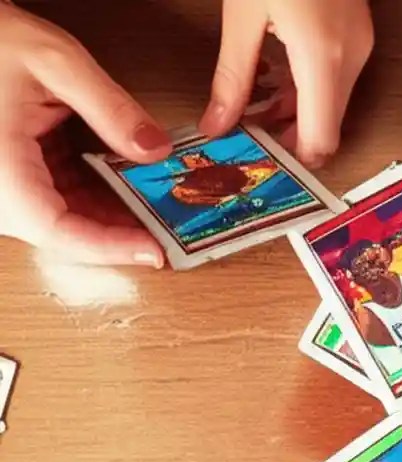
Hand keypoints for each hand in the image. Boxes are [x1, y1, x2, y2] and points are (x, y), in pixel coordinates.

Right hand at [0, 4, 170, 265]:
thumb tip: (157, 150)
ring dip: (113, 214)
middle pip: (64, 229)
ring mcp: (4, 183)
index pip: (56, 229)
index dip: (109, 247)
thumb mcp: (55, 62)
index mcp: (0, 168)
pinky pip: (56, 197)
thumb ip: (109, 107)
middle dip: (122, 232)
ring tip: (163, 208)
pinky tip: (132, 186)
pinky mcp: (15, 173)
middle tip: (176, 230)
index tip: (155, 251)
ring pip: (63, 216)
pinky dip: (96, 194)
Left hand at [200, 0, 373, 166]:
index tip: (263, 162)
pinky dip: (310, 89)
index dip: (295, 159)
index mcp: (322, 57)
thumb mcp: (243, 13)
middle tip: (249, 135)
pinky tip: (278, 76)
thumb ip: (233, 74)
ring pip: (333, 102)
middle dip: (290, 137)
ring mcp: (360, 44)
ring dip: (298, 112)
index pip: (322, 138)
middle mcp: (351, 57)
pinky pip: (337, 78)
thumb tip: (217, 124)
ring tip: (256, 105)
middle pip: (328, 124)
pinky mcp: (359, 33)